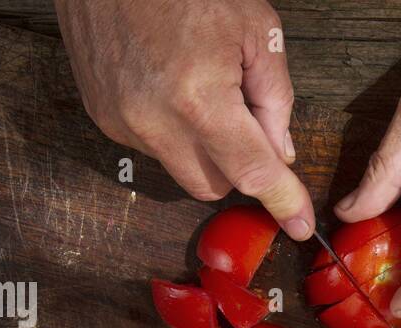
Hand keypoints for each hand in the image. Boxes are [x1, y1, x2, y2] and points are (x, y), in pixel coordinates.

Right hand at [55, 0, 313, 239]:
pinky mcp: (101, 115)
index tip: (299, 225)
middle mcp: (153, 120)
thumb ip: (275, 98)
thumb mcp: (255, 28)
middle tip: (244, 111)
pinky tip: (170, 81)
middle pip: (214, 185)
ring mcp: (121, 121)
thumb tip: (279, 151)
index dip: (282, 201)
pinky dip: (170, 128)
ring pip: (182, 168)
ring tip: (199, 81)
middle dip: (237, 164)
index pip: (250, 173)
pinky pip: (151, 146)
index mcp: (198, 98)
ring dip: (202, 144)